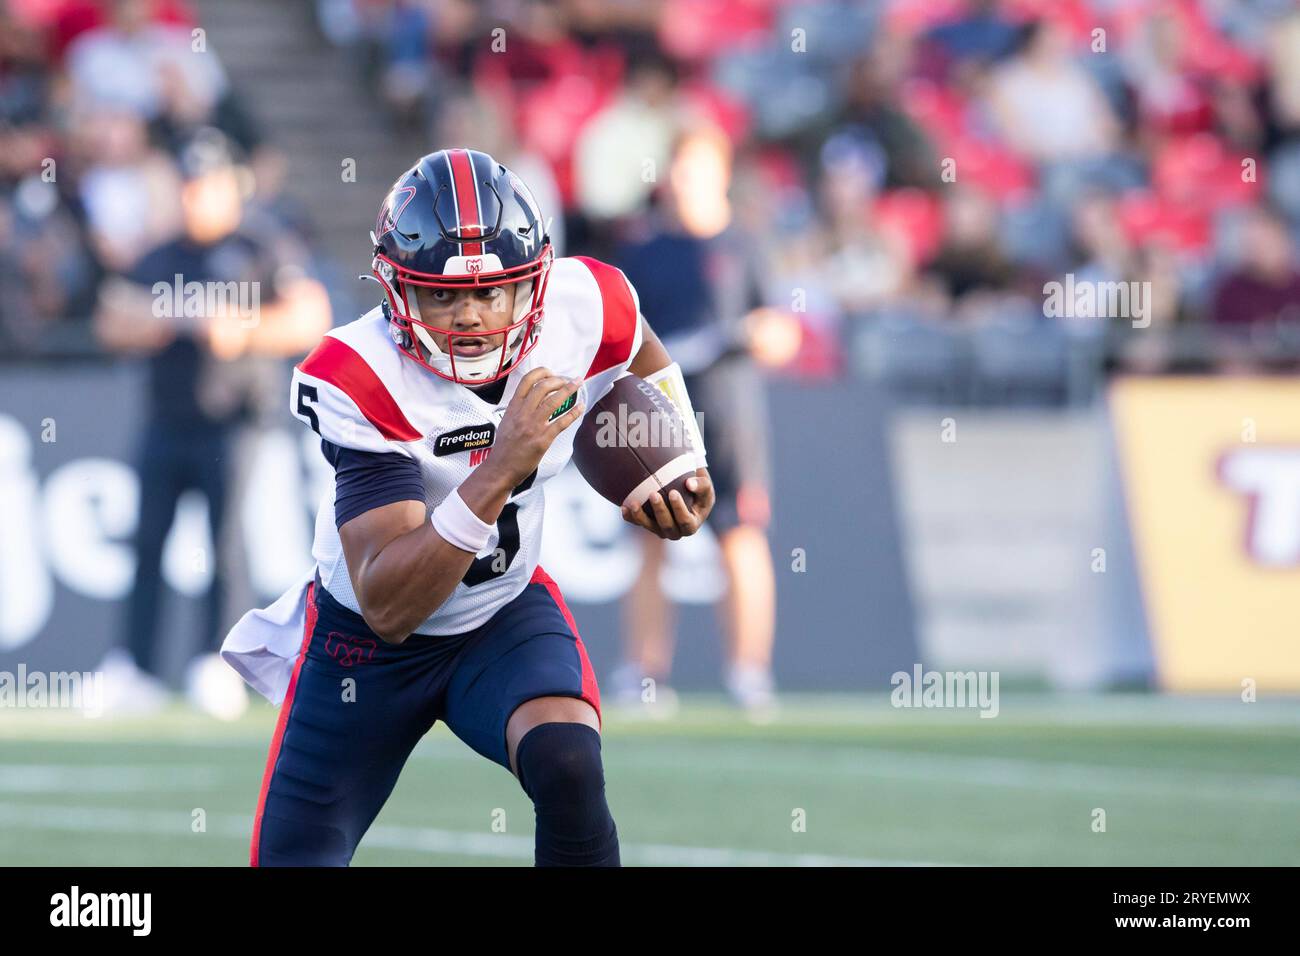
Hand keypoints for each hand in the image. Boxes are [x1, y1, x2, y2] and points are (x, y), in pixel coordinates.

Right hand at [480, 367, 583, 491]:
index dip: (542, 373)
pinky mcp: (543, 439)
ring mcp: (533, 426)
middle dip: (559, 380)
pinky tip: (580, 407)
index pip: (527, 382)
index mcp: (513, 408)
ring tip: (577, 384)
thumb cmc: (504, 448)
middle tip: (568, 380)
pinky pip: (561, 422)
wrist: (501, 468)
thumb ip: (517, 410)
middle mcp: (523, 414)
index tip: (551, 373)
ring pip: (553, 401)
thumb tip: (530, 400)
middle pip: (543, 387)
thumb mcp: (506, 422)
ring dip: (569, 390)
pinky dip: (573, 413)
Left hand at [621, 468, 714, 539]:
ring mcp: (660, 529)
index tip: (673, 493)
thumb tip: (689, 483)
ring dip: (641, 517)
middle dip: (659, 511)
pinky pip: (637, 522)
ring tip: (634, 503)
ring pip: (649, 526)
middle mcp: (675, 531)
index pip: (685, 521)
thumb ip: (701, 485)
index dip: (679, 509)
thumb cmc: (698, 490)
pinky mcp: (648, 524)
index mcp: (691, 525)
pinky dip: (630, 516)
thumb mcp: (706, 487)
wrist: (686, 494)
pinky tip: (623, 506)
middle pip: (666, 526)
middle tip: (653, 494)